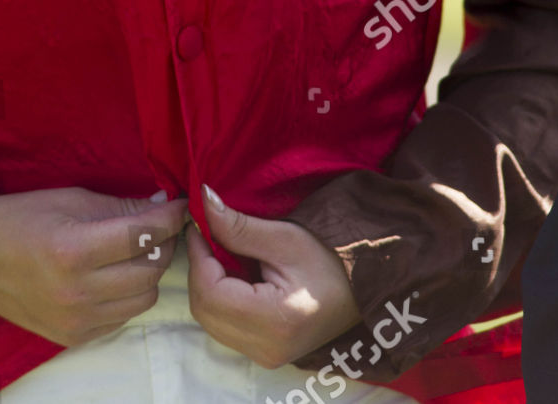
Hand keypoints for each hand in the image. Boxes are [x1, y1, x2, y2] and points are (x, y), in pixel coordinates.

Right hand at [0, 187, 189, 346]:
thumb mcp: (70, 199)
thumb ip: (119, 207)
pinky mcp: (73, 337)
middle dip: (164, 243)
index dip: (169, 217)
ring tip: (140, 249)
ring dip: (149, 271)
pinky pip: (122, 317)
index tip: (181, 203)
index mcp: (73, 250)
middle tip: (161, 225)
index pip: (143, 234)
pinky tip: (117, 274)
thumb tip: (163, 206)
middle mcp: (76, 292)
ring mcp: (75, 320)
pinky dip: (129, 294)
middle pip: (150, 270)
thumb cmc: (21, 217)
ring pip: (143, 298)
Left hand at [185, 184, 361, 368]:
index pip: (210, 292)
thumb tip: (203, 202)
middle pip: (204, 310)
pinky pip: (223, 326)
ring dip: (206, 283)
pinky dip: (217, 298)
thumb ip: (238, 227)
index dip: (197, 255)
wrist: (360, 291)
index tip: (197, 225)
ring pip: (209, 321)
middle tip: (205, 235)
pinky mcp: (263, 354)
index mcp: (273, 320)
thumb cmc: (328, 259)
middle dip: (199, 269)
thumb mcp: (284, 237)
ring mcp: (264, 356)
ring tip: (218, 252)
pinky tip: (230, 274)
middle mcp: (265, 348)